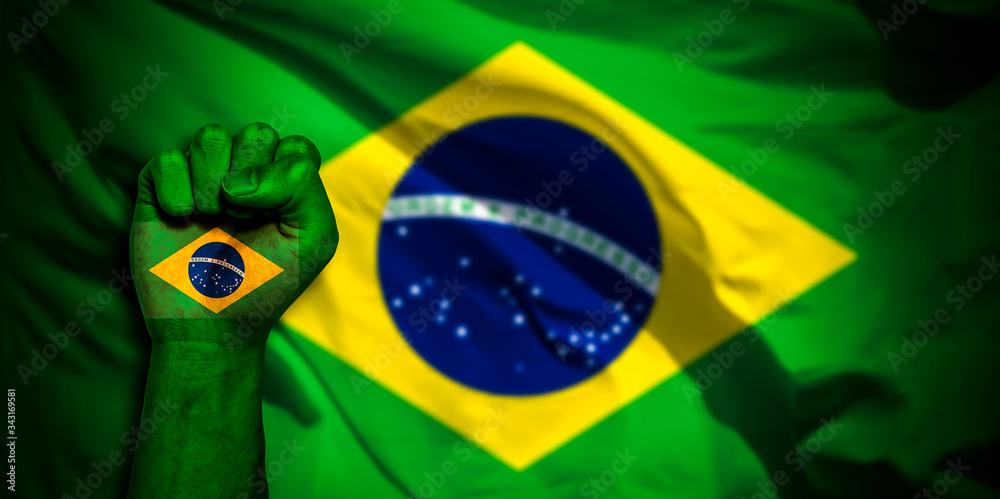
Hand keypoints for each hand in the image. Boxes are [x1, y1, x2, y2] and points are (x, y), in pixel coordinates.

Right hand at [130, 122, 337, 349]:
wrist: (212, 325)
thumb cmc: (267, 284)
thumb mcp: (312, 238)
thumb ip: (300, 185)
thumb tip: (238, 178)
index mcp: (285, 185)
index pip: (296, 147)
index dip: (287, 179)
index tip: (277, 218)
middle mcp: (245, 175)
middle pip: (256, 133)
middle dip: (253, 179)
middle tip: (243, 220)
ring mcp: (202, 179)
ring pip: (210, 136)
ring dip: (214, 183)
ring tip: (213, 219)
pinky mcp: (160, 189)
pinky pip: (167, 159)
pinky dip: (177, 192)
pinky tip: (183, 220)